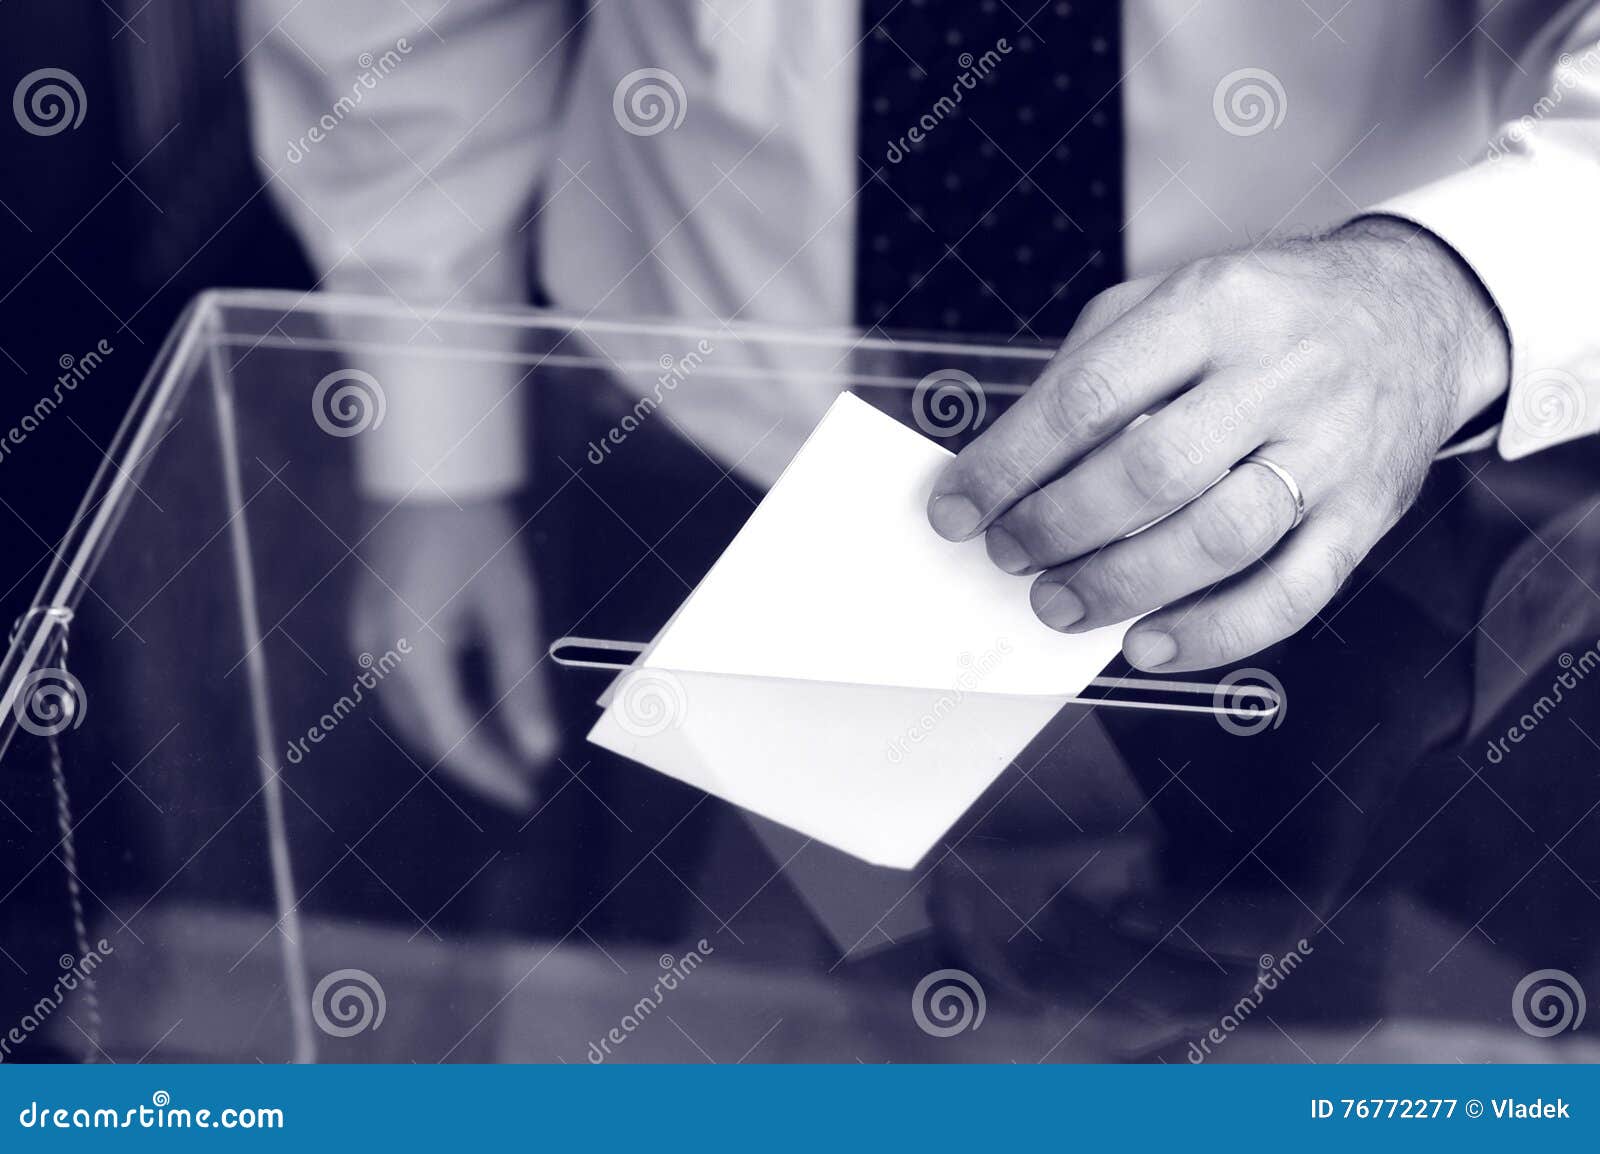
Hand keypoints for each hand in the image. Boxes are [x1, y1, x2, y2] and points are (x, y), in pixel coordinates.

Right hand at [350, 499, 557, 808]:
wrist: (427, 466)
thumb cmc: (477, 530)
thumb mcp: (511, 609)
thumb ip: (522, 684)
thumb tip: (541, 749)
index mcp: (411, 655)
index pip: (451, 741)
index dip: (490, 774)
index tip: (528, 793)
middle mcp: (376, 653)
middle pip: (424, 731)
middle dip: (474, 760)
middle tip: (522, 775)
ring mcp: (365, 634)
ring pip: (408, 709)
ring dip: (454, 733)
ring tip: (505, 744)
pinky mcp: (368, 616)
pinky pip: (398, 680)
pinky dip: (436, 702)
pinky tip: (473, 700)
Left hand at [927, 218, 1508, 671]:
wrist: (1414, 314)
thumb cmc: (1265, 313)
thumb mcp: (1171, 296)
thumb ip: (1089, 367)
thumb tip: (1003, 462)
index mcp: (1213, 306)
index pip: (1090, 396)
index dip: (1009, 464)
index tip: (957, 507)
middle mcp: (1280, 374)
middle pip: (1150, 472)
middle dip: (1058, 528)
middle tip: (1011, 554)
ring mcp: (1331, 449)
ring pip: (1217, 539)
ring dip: (1119, 587)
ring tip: (1059, 603)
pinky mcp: (1368, 515)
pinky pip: (1289, 594)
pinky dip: (1211, 634)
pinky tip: (1147, 644)